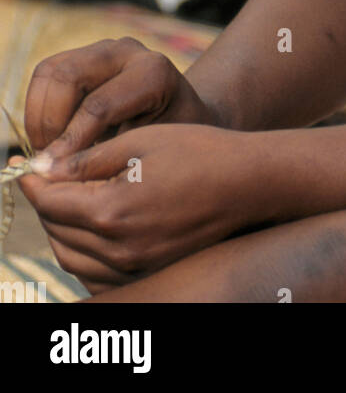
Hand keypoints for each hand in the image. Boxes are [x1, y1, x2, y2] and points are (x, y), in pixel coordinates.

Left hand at [17, 123, 261, 292]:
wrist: (248, 182)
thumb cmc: (198, 151)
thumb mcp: (139, 141)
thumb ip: (87, 158)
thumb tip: (46, 168)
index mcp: (113, 210)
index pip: (51, 202)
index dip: (34, 181)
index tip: (27, 166)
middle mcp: (120, 248)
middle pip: (57, 233)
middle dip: (45, 204)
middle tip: (47, 178)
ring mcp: (136, 266)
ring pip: (73, 259)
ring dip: (60, 230)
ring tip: (67, 199)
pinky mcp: (149, 272)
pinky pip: (97, 275)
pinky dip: (83, 255)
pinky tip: (91, 230)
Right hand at [23, 37, 216, 161]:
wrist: (182, 114)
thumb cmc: (172, 140)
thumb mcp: (152, 151)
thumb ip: (110, 157)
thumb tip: (57, 174)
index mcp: (153, 73)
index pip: (98, 106)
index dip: (71, 141)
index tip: (55, 172)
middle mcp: (126, 51)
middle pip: (66, 76)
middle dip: (48, 123)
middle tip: (47, 162)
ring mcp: (102, 49)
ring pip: (48, 72)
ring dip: (37, 115)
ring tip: (45, 152)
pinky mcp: (82, 54)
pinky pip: (45, 74)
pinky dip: (37, 108)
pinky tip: (47, 139)